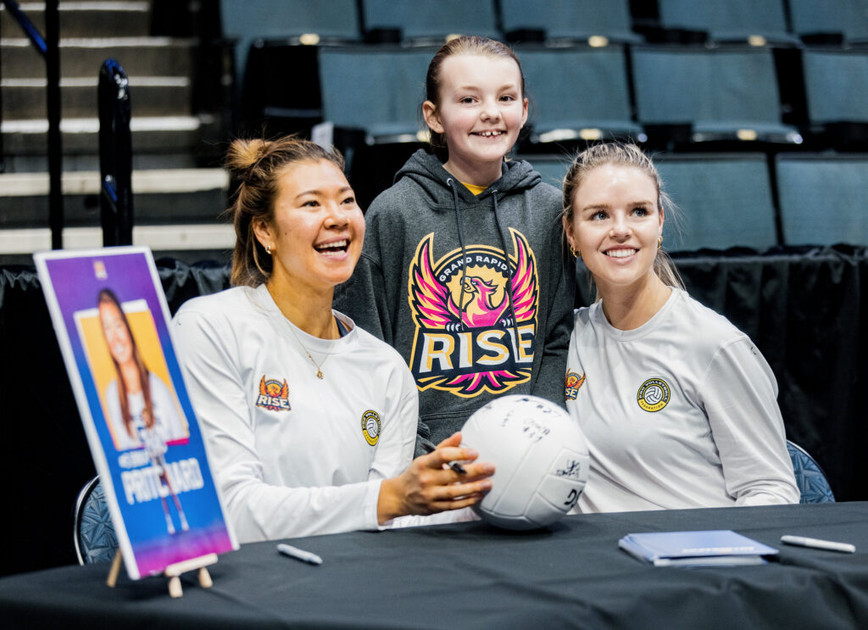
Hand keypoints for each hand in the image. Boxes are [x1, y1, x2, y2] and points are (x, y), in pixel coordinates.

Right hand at [378, 432, 494, 522]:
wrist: (400, 496)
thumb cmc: (416, 474)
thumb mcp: (425, 458)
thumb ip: (444, 447)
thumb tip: (460, 435)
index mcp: (423, 464)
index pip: (442, 456)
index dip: (459, 453)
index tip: (475, 452)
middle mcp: (426, 479)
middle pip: (453, 475)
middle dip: (474, 471)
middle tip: (490, 467)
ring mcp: (430, 495)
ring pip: (455, 492)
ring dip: (474, 488)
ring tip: (488, 484)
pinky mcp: (434, 507)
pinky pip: (454, 505)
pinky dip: (467, 501)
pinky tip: (478, 496)